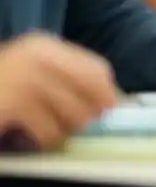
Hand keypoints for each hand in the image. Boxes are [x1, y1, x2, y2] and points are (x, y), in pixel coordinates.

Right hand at [0, 33, 117, 150]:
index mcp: (45, 46)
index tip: (111, 110)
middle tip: (80, 126)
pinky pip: (49, 130)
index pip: (96, 68)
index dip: (107, 92)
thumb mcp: (31, 72)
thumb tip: (108, 101)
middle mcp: (37, 57)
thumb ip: (64, 79)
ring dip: (66, 129)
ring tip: (50, 131)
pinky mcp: (12, 103)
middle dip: (90, 113)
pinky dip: (47, 140)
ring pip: (74, 114)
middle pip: (90, 91)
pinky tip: (35, 139)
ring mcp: (24, 79)